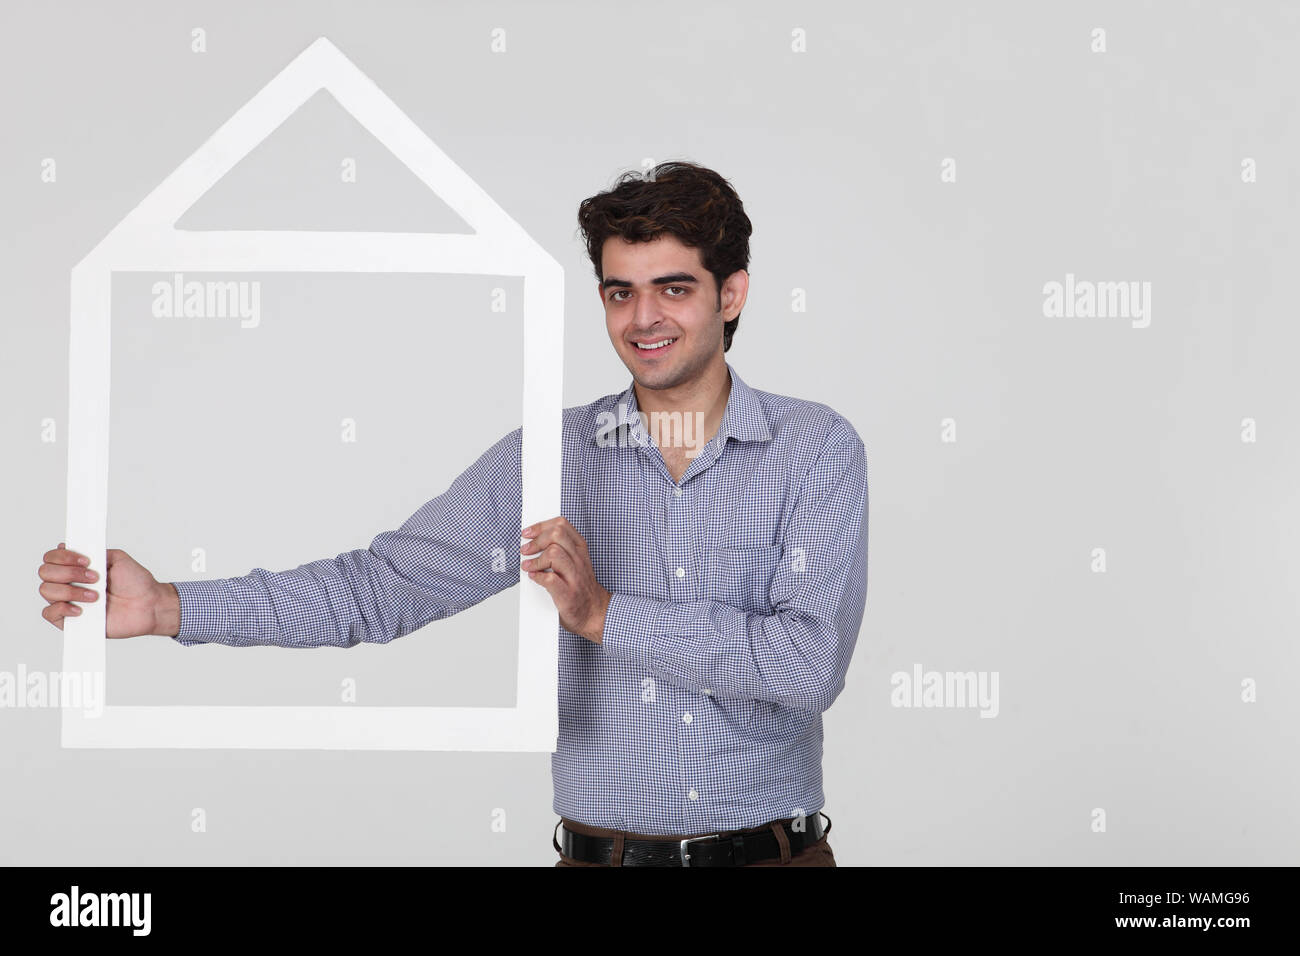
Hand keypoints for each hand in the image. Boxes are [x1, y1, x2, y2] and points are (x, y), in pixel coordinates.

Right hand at [38, 543, 178, 637]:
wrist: (149, 605)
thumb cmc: (136, 583)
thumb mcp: (118, 558)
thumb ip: (95, 551)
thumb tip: (71, 546)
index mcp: (77, 566)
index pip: (51, 557)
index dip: (63, 557)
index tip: (86, 561)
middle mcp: (69, 582)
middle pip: (45, 572)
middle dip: (69, 573)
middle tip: (94, 578)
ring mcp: (68, 600)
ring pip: (46, 591)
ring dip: (71, 591)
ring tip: (96, 595)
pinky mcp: (70, 620)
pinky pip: (49, 614)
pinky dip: (62, 609)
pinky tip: (81, 610)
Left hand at [520, 517, 610, 643]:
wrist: (595, 612)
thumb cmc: (581, 587)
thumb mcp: (576, 562)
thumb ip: (560, 549)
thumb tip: (532, 541)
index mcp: (580, 549)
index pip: (561, 525)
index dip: (540, 526)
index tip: (528, 533)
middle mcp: (579, 560)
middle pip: (557, 535)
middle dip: (536, 541)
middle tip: (526, 551)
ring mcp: (574, 577)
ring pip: (554, 553)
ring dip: (536, 560)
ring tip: (529, 566)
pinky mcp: (568, 594)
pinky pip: (550, 579)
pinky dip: (538, 577)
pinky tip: (534, 577)